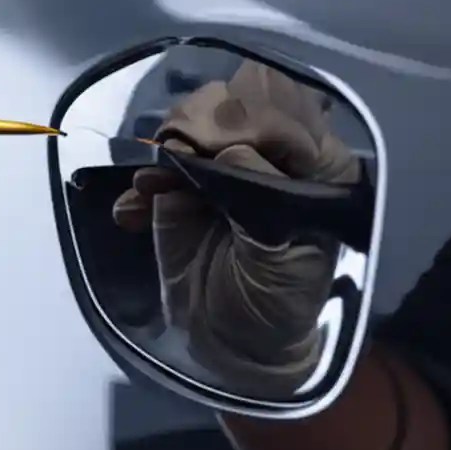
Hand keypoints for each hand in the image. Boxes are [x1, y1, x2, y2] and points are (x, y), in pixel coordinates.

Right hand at [112, 60, 359, 397]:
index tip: (223, 149)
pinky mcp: (181, 189)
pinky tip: (132, 211)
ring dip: (168, 145)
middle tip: (182, 157)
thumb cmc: (278, 307)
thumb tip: (235, 153)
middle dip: (206, 124)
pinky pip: (157, 164)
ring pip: (196, 119)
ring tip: (155, 185)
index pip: (292, 114)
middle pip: (240, 100)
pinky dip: (140, 183)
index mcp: (317, 168)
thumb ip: (266, 204)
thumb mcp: (286, 262)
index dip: (257, 121)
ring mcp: (224, 167)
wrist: (234, 348)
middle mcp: (273, 155)